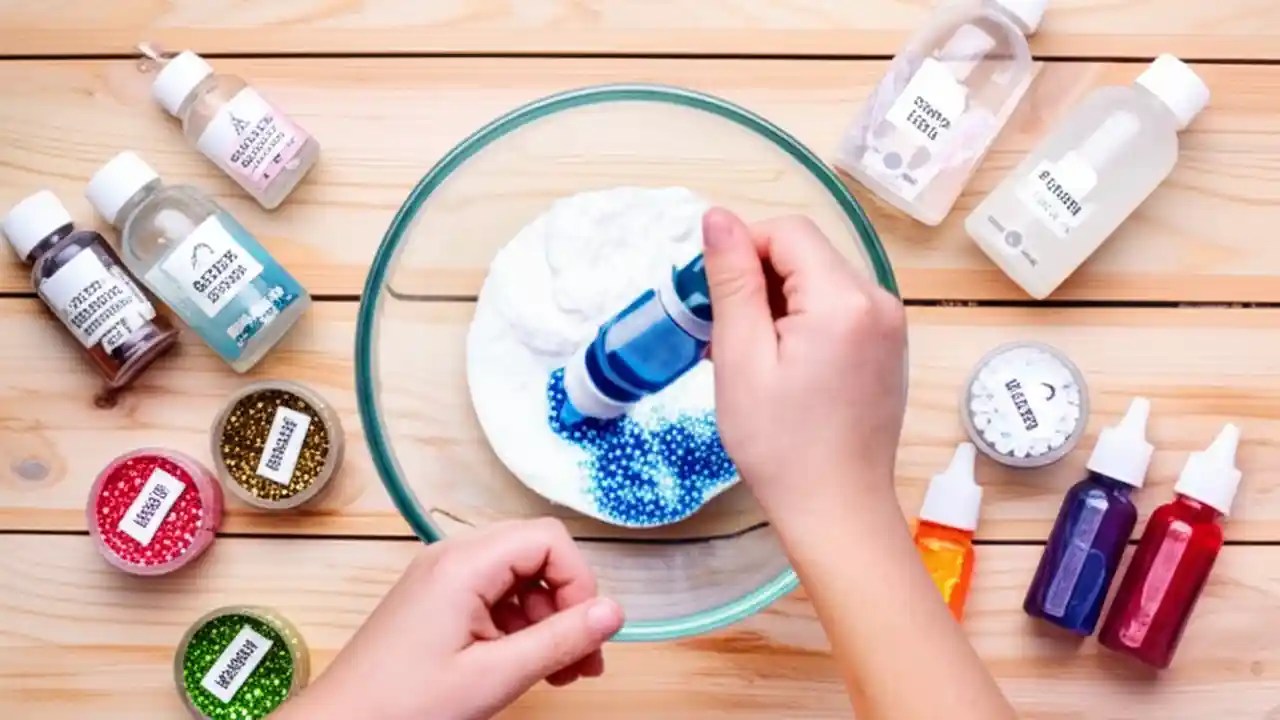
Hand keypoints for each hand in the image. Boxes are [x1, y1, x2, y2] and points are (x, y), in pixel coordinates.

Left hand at [278, 519, 624, 719]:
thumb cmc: (404, 705)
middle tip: (583, 659)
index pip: (548, 539)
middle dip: (568, 603)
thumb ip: (559, 641)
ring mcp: (443, 576)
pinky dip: (522, 626)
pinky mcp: (438, 599)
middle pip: (537, 553)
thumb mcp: (494, 676)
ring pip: (520, 577)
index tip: (587, 633)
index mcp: (464, 564)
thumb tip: (614, 612)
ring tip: (560, 671)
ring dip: (549, 619)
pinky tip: (528, 665)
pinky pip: (497, 595)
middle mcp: (453, 557)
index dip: (579, 582)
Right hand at [702, 208, 907, 524]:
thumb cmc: (782, 446)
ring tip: (746, 355)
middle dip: (758, 278)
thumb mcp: (742, 359)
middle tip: (721, 331)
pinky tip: (778, 365)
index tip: (711, 296)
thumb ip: (733, 281)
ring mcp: (890, 326)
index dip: (742, 249)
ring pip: (820, 280)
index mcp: (844, 300)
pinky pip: (838, 309)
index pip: (787, 232)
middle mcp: (878, 302)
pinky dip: (802, 321)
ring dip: (777, 301)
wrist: (837, 510)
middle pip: (807, 253)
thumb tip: (718, 218)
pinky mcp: (888, 348)